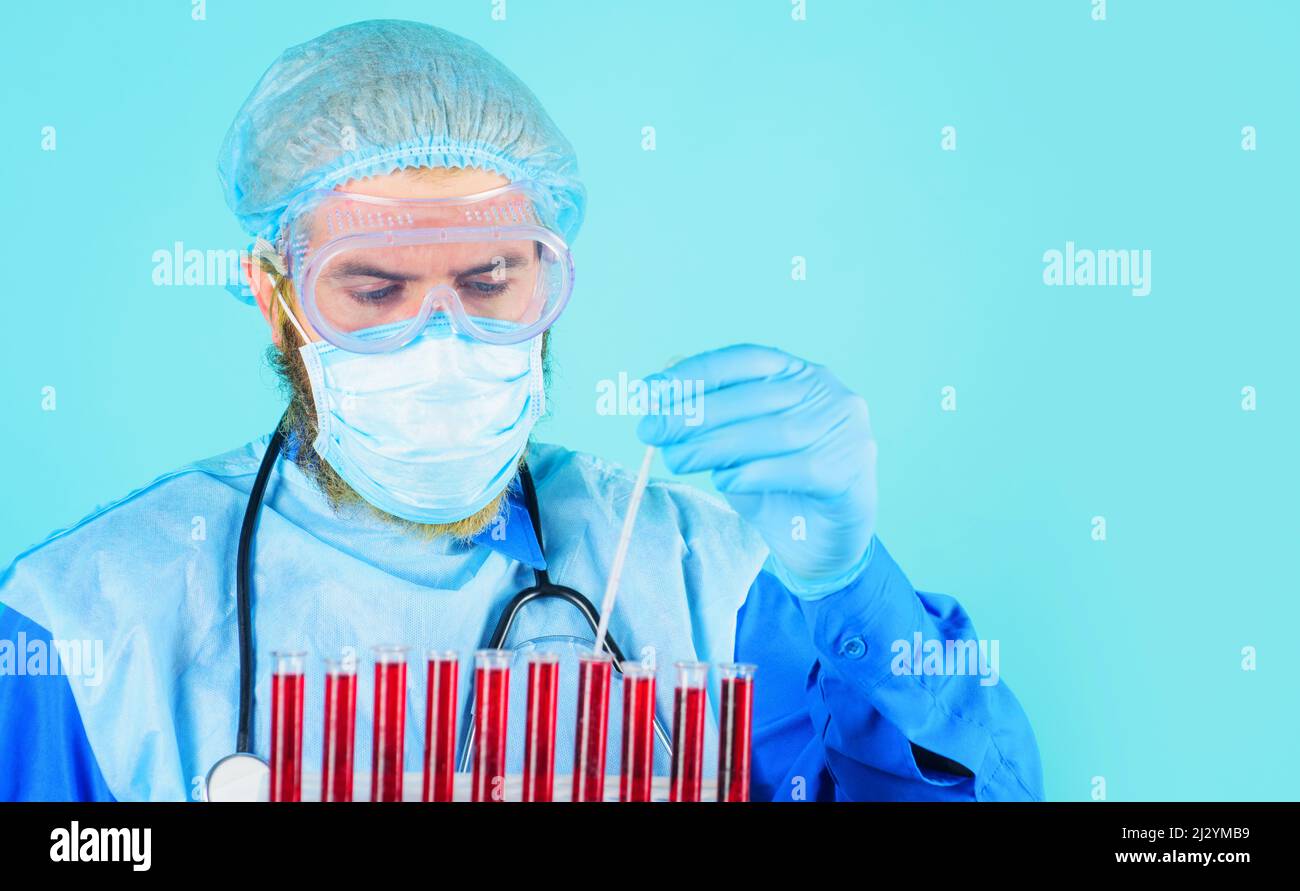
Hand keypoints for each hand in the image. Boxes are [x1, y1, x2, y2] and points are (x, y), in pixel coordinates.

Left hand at [636, 344, 877, 597]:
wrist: (824, 541)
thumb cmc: (776, 485)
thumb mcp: (737, 446)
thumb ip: (709, 420)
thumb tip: (658, 401)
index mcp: (798, 372)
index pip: (743, 360)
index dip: (694, 373)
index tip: (649, 391)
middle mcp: (827, 392)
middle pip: (751, 397)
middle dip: (693, 413)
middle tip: (650, 430)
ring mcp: (844, 430)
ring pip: (771, 432)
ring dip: (715, 446)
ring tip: (677, 460)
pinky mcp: (848, 469)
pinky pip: (796, 467)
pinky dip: (754, 474)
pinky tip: (725, 481)